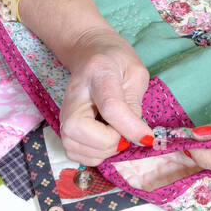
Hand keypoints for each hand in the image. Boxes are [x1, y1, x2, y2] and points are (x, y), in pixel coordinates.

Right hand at [59, 27, 150, 166]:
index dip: (129, 127)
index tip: (147, 138)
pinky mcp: (63, 130)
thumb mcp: (135, 73)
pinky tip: (104, 139)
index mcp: (98, 74)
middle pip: (81, 130)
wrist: (90, 54)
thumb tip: (137, 136)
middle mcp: (74, 96)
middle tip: (125, 129)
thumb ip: (135, 103)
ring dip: (104, 150)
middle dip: (110, 141)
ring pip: (76, 147)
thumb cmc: (116, 62)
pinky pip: (77, 155)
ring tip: (114, 132)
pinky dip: (95, 155)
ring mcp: (63, 115)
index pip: (110, 106)